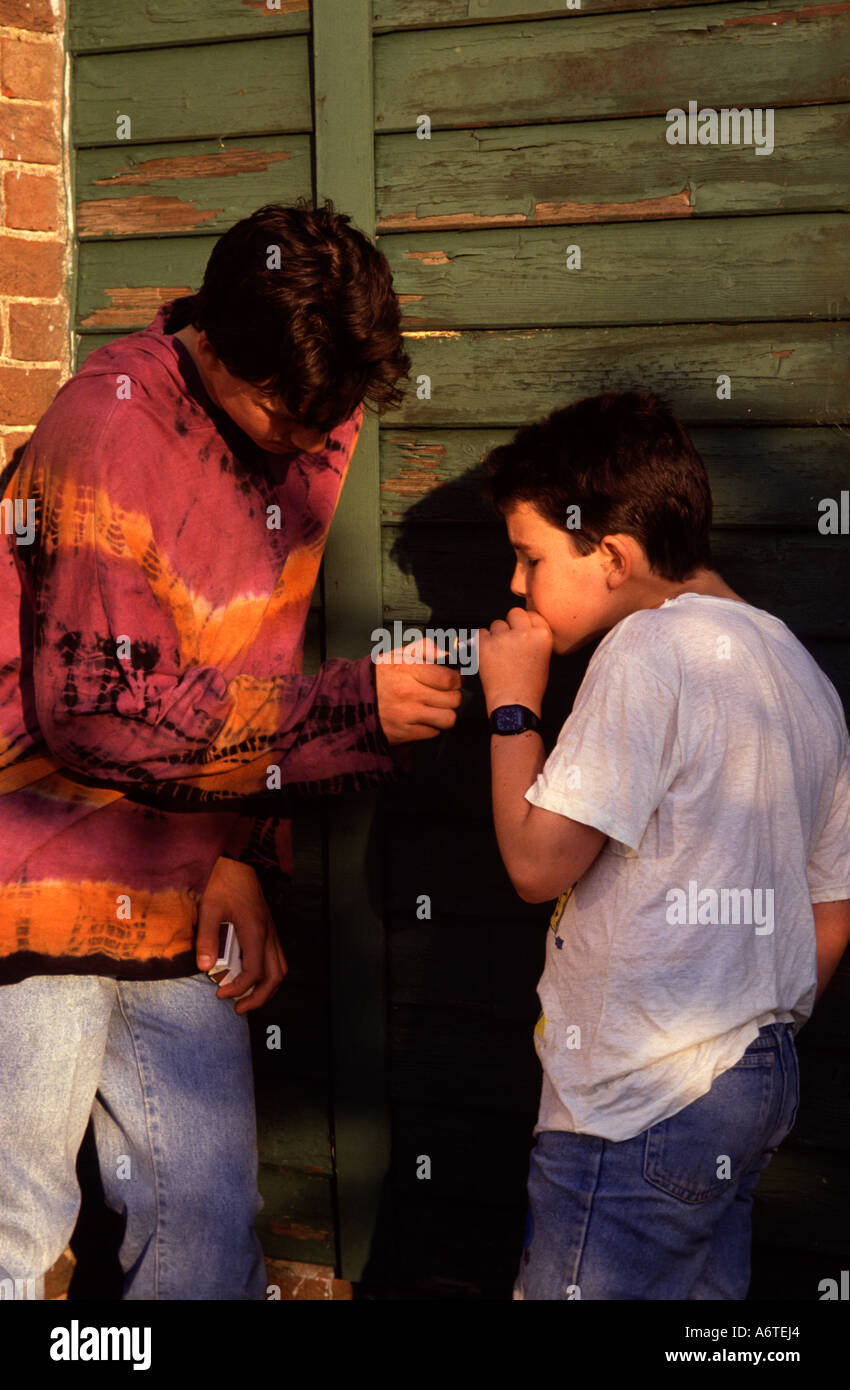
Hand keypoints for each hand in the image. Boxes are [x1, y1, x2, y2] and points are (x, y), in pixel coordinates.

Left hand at [196, 856, 287, 1013]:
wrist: (237, 861)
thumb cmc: (223, 882)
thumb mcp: (209, 909)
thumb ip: (207, 938)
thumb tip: (206, 967)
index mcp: (255, 931)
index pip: (255, 971)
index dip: (239, 988)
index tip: (220, 993)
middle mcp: (268, 933)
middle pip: (276, 975)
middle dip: (259, 997)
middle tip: (238, 1008)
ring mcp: (271, 930)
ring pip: (281, 967)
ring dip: (267, 987)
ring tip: (247, 997)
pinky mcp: (268, 927)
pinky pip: (276, 957)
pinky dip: (267, 973)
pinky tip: (250, 975)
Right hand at [374, 635, 462, 743]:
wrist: (352, 699)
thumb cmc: (378, 677)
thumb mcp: (399, 654)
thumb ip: (426, 648)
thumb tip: (448, 652)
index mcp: (408, 670)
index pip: (449, 679)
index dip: (456, 680)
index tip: (453, 681)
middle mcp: (408, 693)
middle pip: (452, 700)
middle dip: (452, 696)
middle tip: (444, 694)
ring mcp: (406, 715)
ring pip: (447, 719)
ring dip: (445, 714)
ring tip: (436, 708)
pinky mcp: (403, 733)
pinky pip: (433, 733)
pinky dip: (431, 727)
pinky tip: (422, 718)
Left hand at [478, 607, 552, 715]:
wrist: (514, 704)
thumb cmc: (530, 686)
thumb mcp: (544, 657)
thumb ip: (535, 637)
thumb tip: (522, 626)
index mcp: (542, 635)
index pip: (532, 614)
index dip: (525, 623)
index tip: (521, 632)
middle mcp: (524, 632)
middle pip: (514, 613)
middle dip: (511, 624)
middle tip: (509, 641)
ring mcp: (504, 638)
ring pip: (496, 624)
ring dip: (496, 635)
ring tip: (500, 655)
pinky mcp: (485, 645)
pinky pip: (480, 633)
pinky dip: (482, 642)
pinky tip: (488, 655)